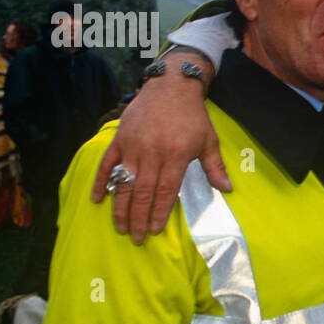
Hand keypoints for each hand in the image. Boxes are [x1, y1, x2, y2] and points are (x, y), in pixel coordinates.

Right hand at [90, 49, 228, 243]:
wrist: (171, 86)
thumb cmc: (193, 116)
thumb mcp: (209, 140)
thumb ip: (215, 167)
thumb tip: (226, 189)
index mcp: (175, 156)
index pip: (165, 192)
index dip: (158, 213)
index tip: (153, 231)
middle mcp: (151, 153)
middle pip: (142, 193)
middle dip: (138, 218)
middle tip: (136, 238)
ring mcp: (132, 146)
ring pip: (122, 183)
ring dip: (120, 207)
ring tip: (120, 227)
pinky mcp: (119, 139)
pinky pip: (106, 164)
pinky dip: (100, 182)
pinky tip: (97, 200)